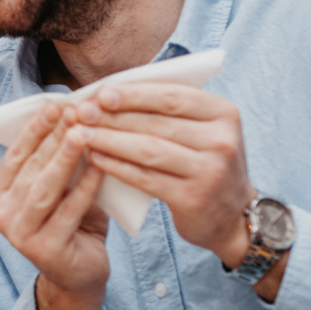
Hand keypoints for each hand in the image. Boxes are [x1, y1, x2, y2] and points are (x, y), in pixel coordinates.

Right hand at [0, 105, 108, 309]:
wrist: (81, 274)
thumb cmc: (73, 222)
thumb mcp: (62, 188)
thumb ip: (60, 161)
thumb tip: (75, 116)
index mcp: (0, 194)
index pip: (15, 155)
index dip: (34, 129)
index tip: (53, 105)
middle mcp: (3, 214)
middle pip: (30, 169)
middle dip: (53, 138)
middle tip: (74, 112)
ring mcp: (20, 235)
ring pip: (44, 189)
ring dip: (64, 159)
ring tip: (83, 134)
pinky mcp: (44, 251)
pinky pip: (67, 213)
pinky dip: (84, 188)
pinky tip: (99, 167)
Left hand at [77, 83, 255, 266]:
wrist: (230, 216)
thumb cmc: (201, 161)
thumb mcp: (198, 129)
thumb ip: (164, 109)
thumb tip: (108, 93)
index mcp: (223, 113)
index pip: (172, 97)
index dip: (133, 94)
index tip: (101, 94)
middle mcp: (222, 141)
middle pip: (156, 123)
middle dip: (113, 116)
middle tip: (81, 113)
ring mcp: (210, 172)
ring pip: (148, 150)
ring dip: (109, 140)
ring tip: (80, 135)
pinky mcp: (193, 199)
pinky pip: (145, 178)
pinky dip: (117, 166)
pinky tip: (96, 158)